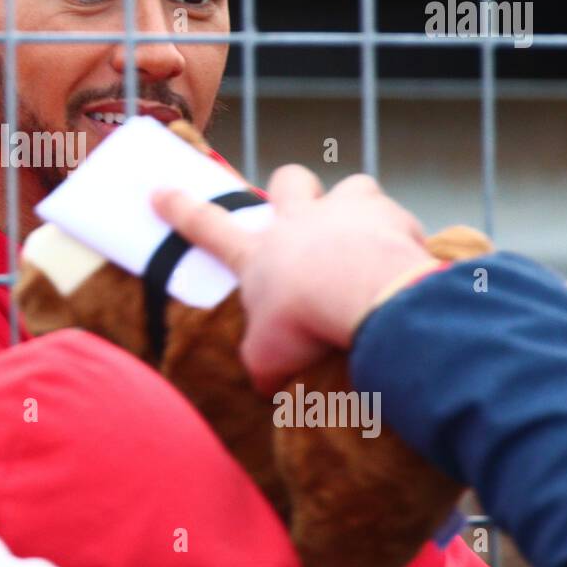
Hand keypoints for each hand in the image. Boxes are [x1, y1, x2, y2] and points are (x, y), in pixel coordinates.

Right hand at [153, 165, 433, 392]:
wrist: (366, 300)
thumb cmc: (306, 325)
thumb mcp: (267, 357)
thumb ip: (261, 363)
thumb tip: (263, 386)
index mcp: (258, 253)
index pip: (207, 226)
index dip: (180, 209)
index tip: (160, 192)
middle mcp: (299, 221)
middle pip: (287, 180)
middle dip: (292, 190)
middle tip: (302, 213)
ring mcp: (345, 212)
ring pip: (349, 185)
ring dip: (354, 205)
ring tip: (364, 234)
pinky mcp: (390, 216)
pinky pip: (398, 216)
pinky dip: (402, 236)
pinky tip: (406, 261)